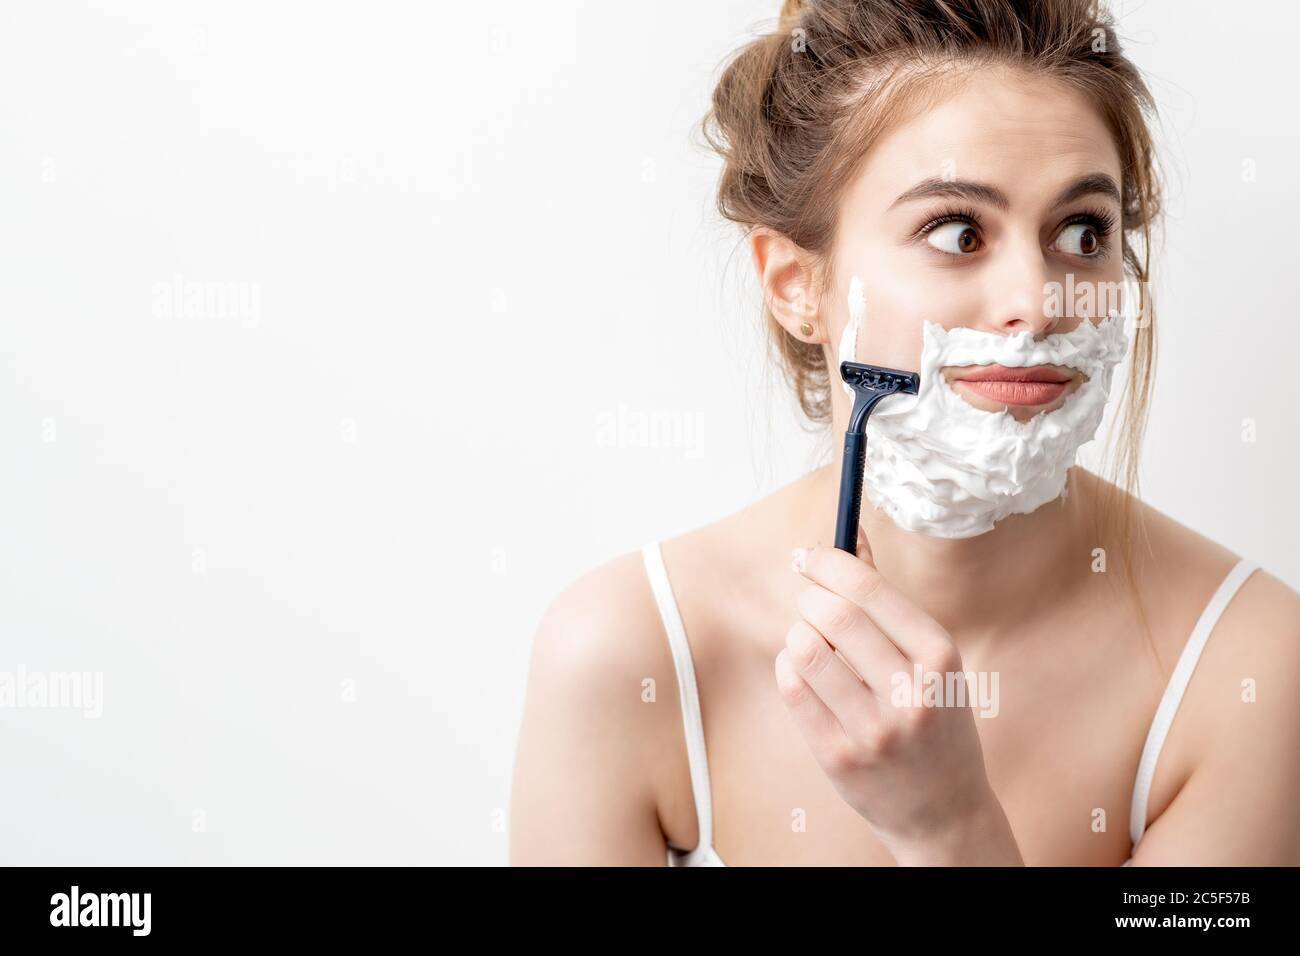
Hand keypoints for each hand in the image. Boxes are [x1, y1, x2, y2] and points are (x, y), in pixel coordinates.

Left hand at [774, 529, 1020, 864]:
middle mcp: (910, 693)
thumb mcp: (929, 659)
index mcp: (939, 658)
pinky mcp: (838, 756)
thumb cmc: (933, 718)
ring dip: (798, 632)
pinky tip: (802, 669)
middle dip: (809, 595)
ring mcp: (873, 729)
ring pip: (806, 650)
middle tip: (808, 597)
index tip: (811, 556)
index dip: (829, 563)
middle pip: (834, 615)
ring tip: (809, 638)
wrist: (943, 809)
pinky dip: (788, 666)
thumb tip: (850, 535)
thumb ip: (887, 600)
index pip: (870, 590)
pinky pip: (792, 689)